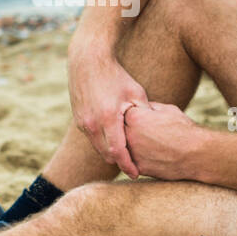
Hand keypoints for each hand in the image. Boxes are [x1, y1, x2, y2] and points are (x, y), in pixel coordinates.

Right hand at [67, 49, 148, 177]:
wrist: (88, 61)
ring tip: (125, 155)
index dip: (127, 166)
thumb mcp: (136, 92)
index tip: (136, 174)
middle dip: (119, 163)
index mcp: (108, 118)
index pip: (117, 152)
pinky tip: (113, 140)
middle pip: (106, 155)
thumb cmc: (116, 76)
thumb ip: (145, 114)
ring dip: (109, 152)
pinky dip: (102, 142)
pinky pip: (91, 137)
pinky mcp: (78, 119)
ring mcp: (82, 122)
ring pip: (97, 147)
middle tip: (133, 167)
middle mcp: (92, 123)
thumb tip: (158, 132)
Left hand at [122, 101, 204, 180]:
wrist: (196, 154)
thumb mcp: (167, 109)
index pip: (120, 113)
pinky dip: (136, 159)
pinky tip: (149, 155)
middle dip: (125, 130)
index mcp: (135, 117)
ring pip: (122, 148)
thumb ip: (148, 107)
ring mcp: (132, 153)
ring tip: (146, 144)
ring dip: (128, 146)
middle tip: (139, 132)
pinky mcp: (138, 168)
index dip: (128, 115)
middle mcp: (129, 135)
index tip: (135, 118)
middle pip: (117, 131)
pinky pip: (131, 162)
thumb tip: (139, 106)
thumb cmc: (184, 129)